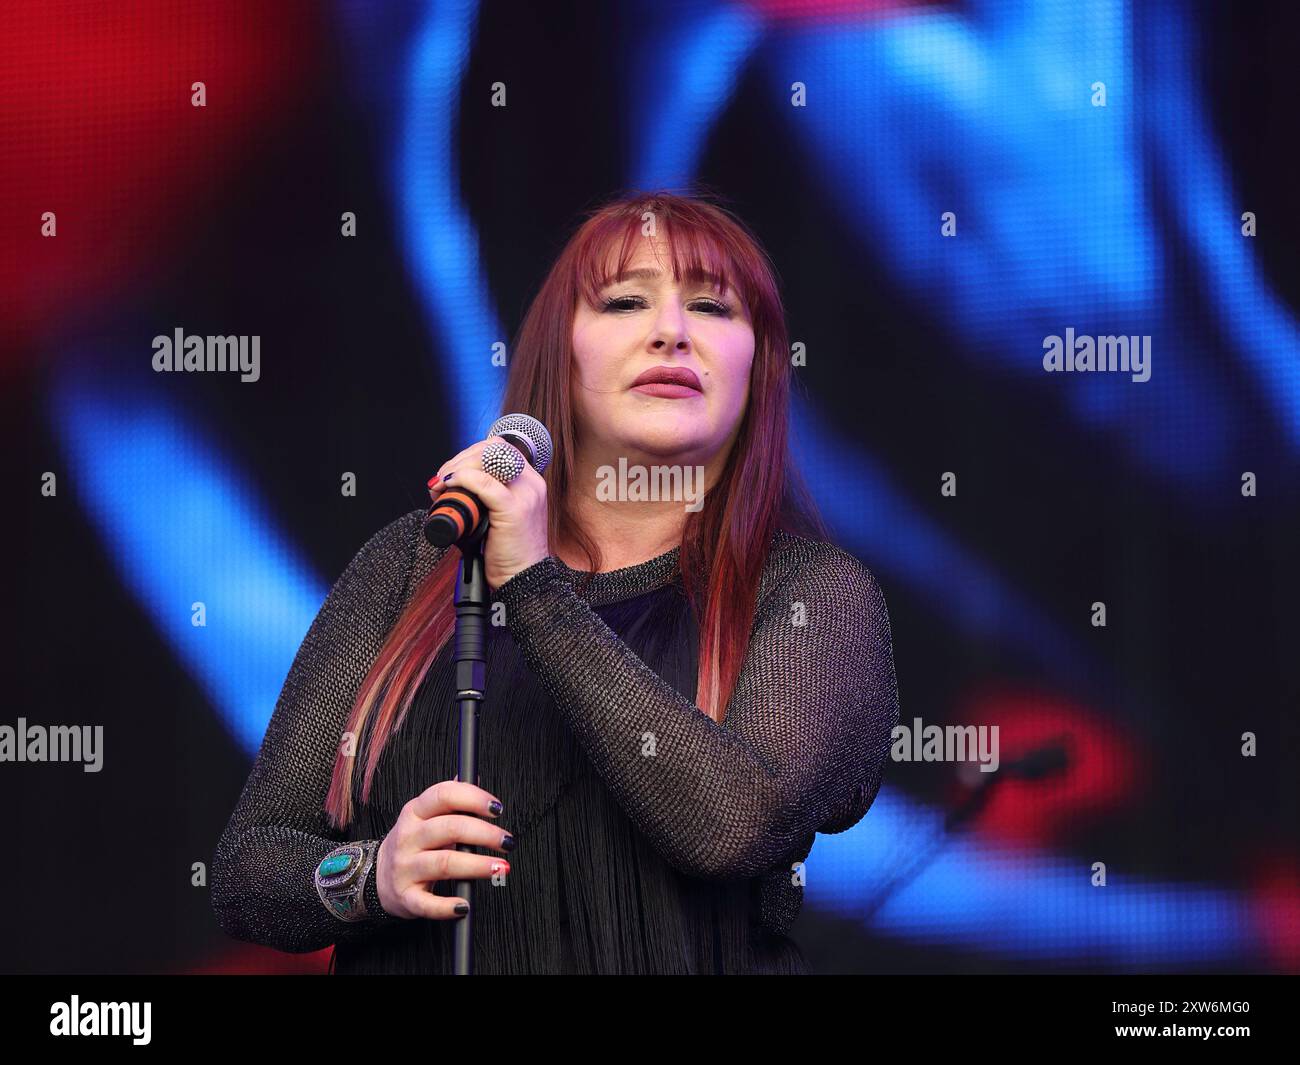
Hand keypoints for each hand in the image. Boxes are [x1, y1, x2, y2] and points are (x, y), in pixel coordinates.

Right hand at [373, 779, 513, 919]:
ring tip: (501, 867)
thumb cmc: (413, 843)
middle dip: (485, 834)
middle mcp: (408, 837)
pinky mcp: (405, 896)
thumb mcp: (425, 816)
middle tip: (507, 841)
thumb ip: (451, 799)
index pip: (444, 795)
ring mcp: (405, 867)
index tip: (497, 808)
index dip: (473, 798)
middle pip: (450, 829)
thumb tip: (473, 776)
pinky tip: (465, 905)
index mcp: (415, 811)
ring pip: (444, 864)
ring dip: (476, 866)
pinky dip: (447, 906)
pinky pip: (427, 903)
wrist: (377, 876)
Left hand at [427, 435, 549, 590]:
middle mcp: (531, 484)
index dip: (470, 454)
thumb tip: (453, 484)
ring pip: (486, 460)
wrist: (523, 579)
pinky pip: (483, 483)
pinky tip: (449, 487)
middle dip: (460, 459)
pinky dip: (462, 480)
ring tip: (442, 485)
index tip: (452, 471)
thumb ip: (486, 496)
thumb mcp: (500, 516)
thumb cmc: (509, 552)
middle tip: (441, 478)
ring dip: (457, 467)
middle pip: (491, 450)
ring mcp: (524, 495)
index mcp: (530, 482)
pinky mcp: (514, 509)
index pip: (499, 449)